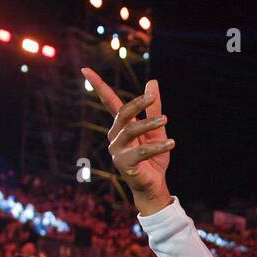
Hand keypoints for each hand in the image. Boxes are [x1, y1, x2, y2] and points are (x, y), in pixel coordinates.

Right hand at [82, 68, 172, 215]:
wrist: (154, 185)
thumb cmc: (154, 158)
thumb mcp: (157, 130)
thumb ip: (153, 107)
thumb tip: (152, 82)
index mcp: (121, 126)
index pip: (108, 102)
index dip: (98, 85)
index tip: (85, 69)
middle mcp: (115, 136)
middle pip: (122, 113)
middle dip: (137, 103)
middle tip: (152, 97)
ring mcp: (117, 150)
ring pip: (131, 130)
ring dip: (149, 123)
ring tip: (165, 120)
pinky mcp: (124, 164)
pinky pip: (141, 151)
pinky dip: (157, 146)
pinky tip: (171, 143)